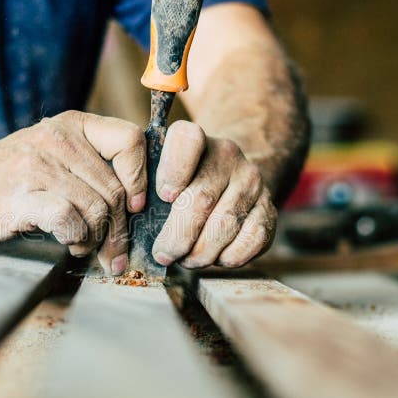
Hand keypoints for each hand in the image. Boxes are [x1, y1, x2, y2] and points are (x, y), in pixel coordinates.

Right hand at [0, 111, 146, 273]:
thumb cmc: (11, 175)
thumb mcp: (54, 152)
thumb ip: (92, 166)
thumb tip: (136, 206)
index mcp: (72, 125)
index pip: (130, 140)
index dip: (139, 178)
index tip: (133, 205)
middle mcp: (57, 140)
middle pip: (114, 189)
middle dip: (118, 229)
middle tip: (111, 250)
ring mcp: (38, 166)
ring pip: (96, 208)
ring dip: (96, 238)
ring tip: (83, 245)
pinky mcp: (22, 196)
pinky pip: (69, 220)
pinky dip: (76, 238)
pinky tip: (68, 241)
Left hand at [152, 121, 276, 267]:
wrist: (230, 173)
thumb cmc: (181, 180)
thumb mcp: (160, 169)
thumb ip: (144, 185)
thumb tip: (128, 223)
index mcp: (196, 138)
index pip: (186, 141)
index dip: (173, 171)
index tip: (163, 196)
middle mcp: (228, 155)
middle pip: (201, 199)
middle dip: (178, 235)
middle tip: (164, 253)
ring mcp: (252, 182)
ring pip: (225, 225)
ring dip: (201, 251)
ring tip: (186, 259)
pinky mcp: (268, 209)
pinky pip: (252, 239)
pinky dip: (230, 256)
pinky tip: (216, 258)